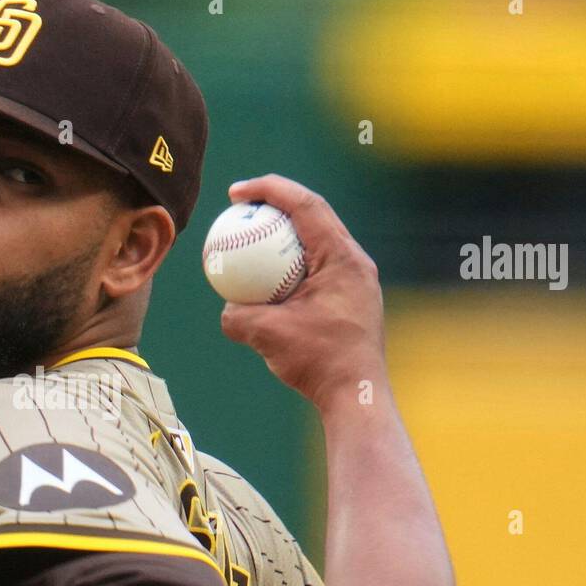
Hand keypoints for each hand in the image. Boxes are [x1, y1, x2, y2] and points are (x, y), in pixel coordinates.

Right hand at [218, 175, 386, 412]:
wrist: (357, 396)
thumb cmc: (320, 363)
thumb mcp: (267, 335)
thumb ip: (238, 317)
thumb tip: (228, 308)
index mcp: (343, 258)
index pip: (306, 206)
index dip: (270, 189)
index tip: (237, 193)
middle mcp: (355, 263)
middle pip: (314, 216)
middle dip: (276, 204)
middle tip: (242, 207)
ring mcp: (355, 281)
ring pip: (316, 242)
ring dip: (284, 235)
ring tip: (253, 240)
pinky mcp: (350, 300)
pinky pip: (317, 269)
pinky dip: (290, 266)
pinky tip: (268, 282)